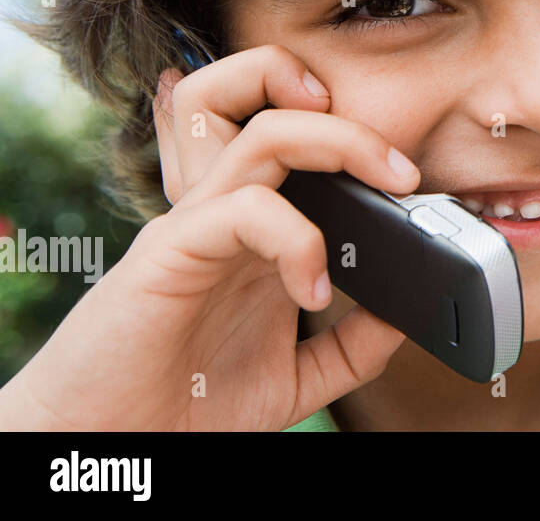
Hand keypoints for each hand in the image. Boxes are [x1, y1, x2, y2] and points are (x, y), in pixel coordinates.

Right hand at [0, 45, 420, 429]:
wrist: (111, 446)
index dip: (356, 136)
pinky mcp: (170, 252)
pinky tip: (315, 294)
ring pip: (261, 133)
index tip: (415, 180)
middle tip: (406, 170)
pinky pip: (243, 208)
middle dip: (350, 116)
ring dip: (336, 141)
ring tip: (387, 186)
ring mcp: (197, 225)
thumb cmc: (187, 406)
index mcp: (257, 230)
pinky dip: (298, 240)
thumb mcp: (297, 376)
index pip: (295, 138)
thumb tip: (410, 316)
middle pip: (272, 106)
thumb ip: (352, 346)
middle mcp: (228, 213)